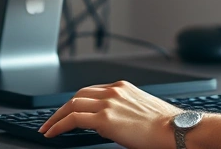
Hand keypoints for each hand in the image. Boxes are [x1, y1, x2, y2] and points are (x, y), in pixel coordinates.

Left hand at [39, 80, 180, 148]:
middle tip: (51, 120)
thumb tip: (108, 124)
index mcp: (122, 87)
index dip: (76, 102)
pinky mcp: (104, 118)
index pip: (91, 91)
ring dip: (55, 117)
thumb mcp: (140, 109)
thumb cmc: (164, 125)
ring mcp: (108, 103)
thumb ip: (123, 110)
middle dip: (61, 108)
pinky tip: (52, 133)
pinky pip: (72, 120)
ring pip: (71, 105)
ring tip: (47, 128)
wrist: (174, 129)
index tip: (68, 111)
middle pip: (77, 95)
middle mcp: (113, 91)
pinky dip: (58, 125)